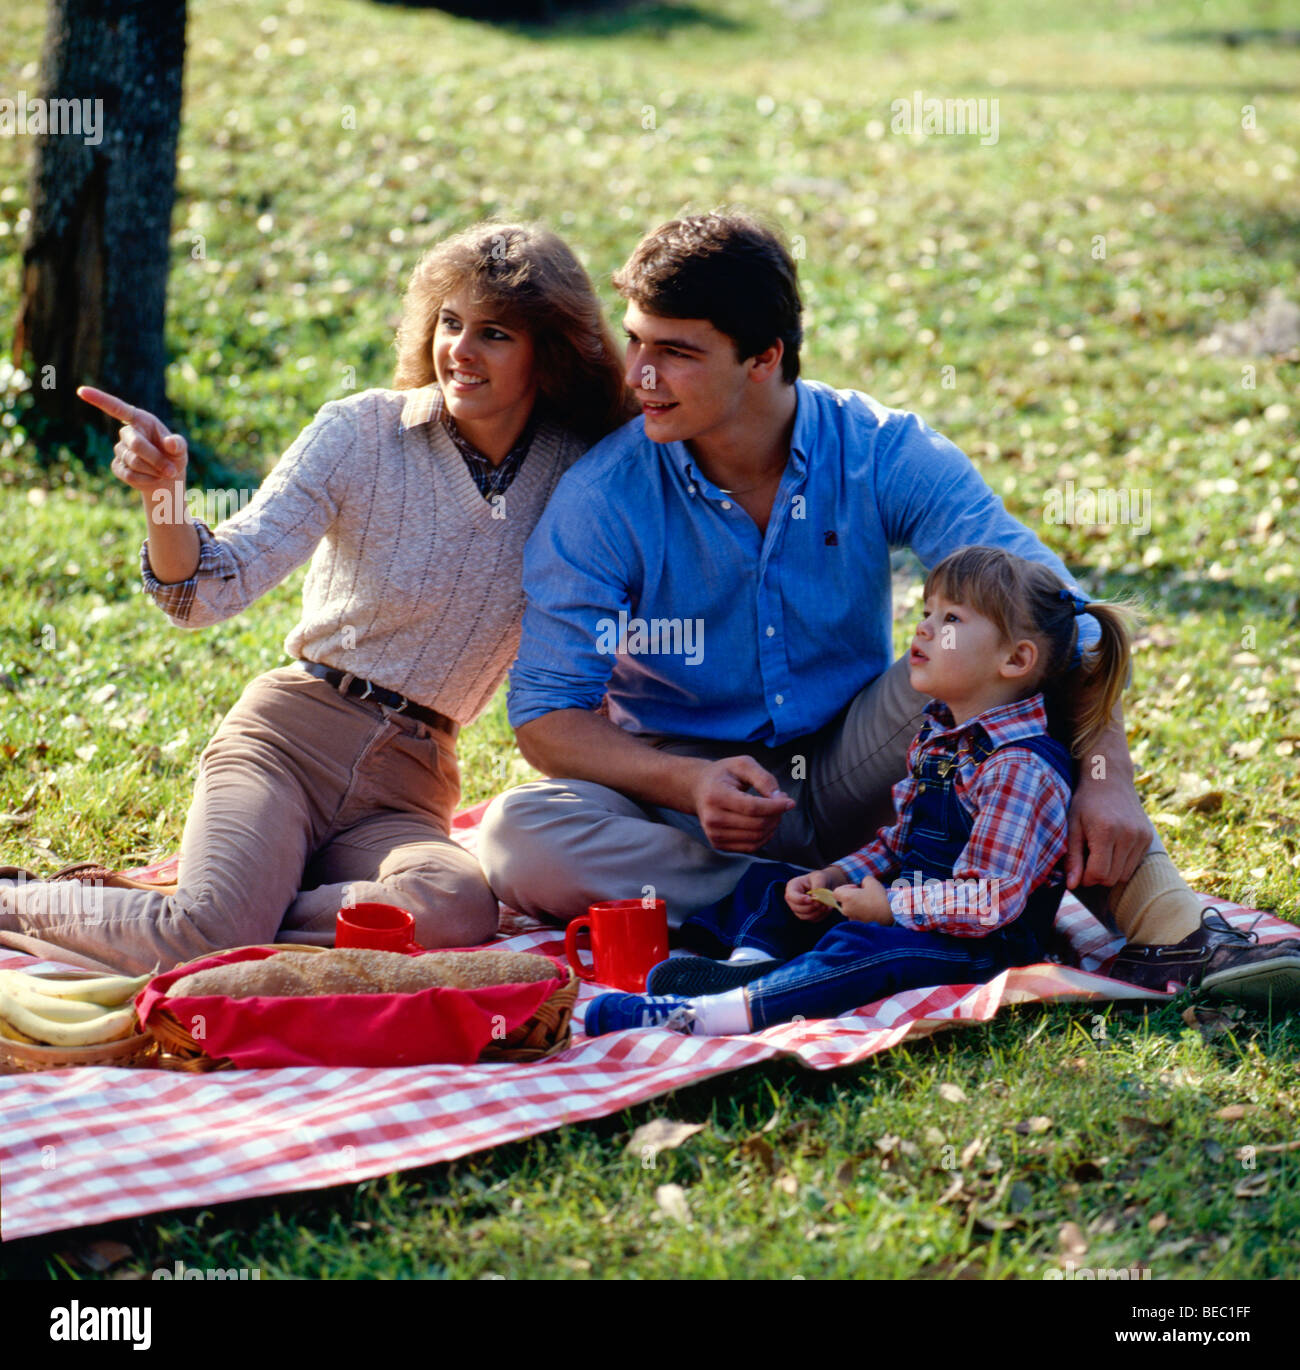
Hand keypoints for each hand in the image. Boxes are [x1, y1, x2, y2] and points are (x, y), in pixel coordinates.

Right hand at [78, 386, 187, 502]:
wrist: (166, 478)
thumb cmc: (173, 457)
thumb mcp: (181, 449)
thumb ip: (179, 444)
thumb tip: (171, 443)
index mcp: (140, 420)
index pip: (117, 408)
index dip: (99, 399)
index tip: (81, 391)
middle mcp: (127, 433)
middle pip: (136, 445)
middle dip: (156, 459)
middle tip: (171, 469)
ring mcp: (120, 450)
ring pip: (134, 462)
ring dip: (154, 470)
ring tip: (164, 472)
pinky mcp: (117, 467)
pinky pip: (130, 475)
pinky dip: (146, 480)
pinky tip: (152, 478)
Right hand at [692, 755, 794, 852]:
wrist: (699, 789)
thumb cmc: (724, 774)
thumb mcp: (743, 764)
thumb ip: (764, 778)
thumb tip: (781, 799)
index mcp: (716, 795)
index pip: (753, 808)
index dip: (776, 807)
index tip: (790, 802)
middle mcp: (712, 818)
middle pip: (757, 824)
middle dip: (776, 815)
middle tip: (781, 804)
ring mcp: (713, 834)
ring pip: (756, 838)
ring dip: (772, 826)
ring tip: (773, 812)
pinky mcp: (718, 844)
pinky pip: (750, 847)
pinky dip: (764, 837)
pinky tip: (765, 823)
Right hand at [786, 866, 847, 920]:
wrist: (825, 884)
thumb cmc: (820, 879)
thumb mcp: (819, 877)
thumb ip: (817, 886)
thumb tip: (816, 898)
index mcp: (792, 887)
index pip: (791, 896)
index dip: (800, 900)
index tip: (811, 899)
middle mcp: (792, 900)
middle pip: (797, 908)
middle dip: (811, 907)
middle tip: (823, 903)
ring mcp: (798, 909)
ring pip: (805, 916)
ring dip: (817, 912)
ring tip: (826, 905)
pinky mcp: (806, 915)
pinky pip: (813, 920)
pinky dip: (821, 915)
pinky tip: (827, 908)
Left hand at [834, 876, 893, 924]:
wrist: (891, 913)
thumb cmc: (879, 896)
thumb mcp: (871, 881)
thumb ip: (863, 880)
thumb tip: (862, 885)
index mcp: (846, 898)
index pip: (835, 892)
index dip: (844, 888)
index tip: (856, 889)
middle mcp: (846, 910)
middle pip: (843, 902)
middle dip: (852, 897)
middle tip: (864, 895)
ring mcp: (852, 919)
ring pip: (850, 910)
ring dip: (857, 906)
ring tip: (870, 904)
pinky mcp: (859, 925)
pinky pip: (857, 917)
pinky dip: (862, 914)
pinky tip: (872, 911)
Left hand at [1066, 764, 1152, 889]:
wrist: (1109, 779)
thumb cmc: (1085, 803)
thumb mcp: (1072, 826)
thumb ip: (1073, 857)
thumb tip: (1072, 886)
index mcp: (1106, 832)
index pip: (1099, 874)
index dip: (1085, 878)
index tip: (1077, 869)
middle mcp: (1128, 835)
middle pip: (1112, 878)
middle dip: (1096, 876)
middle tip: (1086, 861)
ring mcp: (1141, 836)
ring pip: (1124, 875)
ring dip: (1109, 871)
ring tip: (1098, 853)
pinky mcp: (1148, 838)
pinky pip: (1134, 864)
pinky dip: (1121, 863)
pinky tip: (1111, 847)